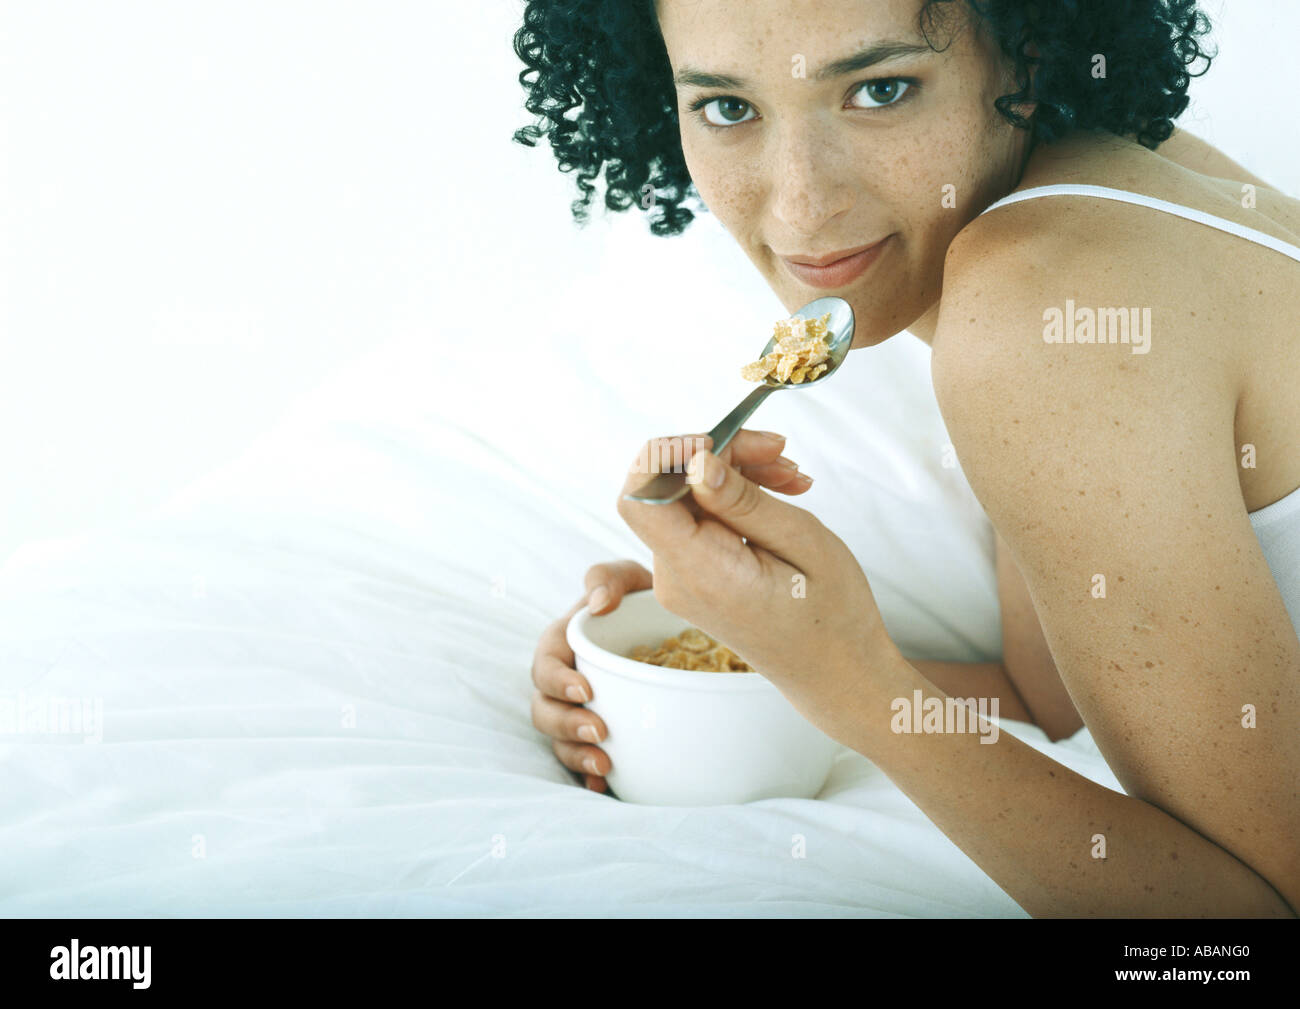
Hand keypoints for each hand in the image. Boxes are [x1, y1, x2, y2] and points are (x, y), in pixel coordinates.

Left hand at [614, 432, 897, 724]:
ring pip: (686, 498)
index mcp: (701, 572)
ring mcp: (680, 579)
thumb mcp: (803, 545)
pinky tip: (778, 493)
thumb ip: (743, 502)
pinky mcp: (693, 576)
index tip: (722, 442)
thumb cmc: (833, 615)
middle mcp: (677, 578)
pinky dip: (733, 498)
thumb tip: (696, 462)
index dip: (669, 456)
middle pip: (666, 488)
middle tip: (779, 450)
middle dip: (717, 454)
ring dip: (732, 473)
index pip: (640, 499)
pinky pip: (699, 519)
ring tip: (791, 476)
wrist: (835, 671)